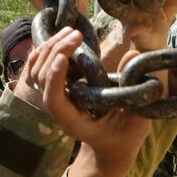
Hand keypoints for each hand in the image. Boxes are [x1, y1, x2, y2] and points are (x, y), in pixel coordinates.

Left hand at [19, 29, 148, 157]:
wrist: (111, 145)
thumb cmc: (125, 136)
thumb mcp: (138, 120)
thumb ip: (137, 92)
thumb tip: (132, 55)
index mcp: (74, 122)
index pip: (54, 102)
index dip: (54, 79)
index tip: (63, 58)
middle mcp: (59, 111)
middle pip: (43, 79)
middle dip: (57, 53)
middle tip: (77, 34)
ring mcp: (55, 99)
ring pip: (38, 70)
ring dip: (51, 47)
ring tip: (71, 30)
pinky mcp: (57, 89)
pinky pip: (41, 67)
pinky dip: (48, 49)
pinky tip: (63, 36)